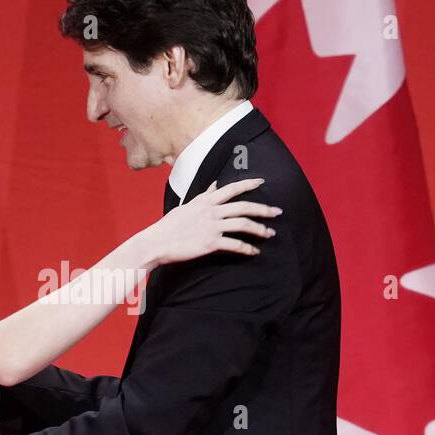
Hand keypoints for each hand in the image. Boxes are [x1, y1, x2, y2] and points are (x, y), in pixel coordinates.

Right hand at [148, 177, 279, 265]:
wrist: (156, 242)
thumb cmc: (169, 226)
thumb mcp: (186, 206)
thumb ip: (203, 196)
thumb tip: (214, 184)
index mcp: (205, 200)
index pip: (231, 188)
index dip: (248, 184)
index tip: (262, 182)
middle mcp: (211, 211)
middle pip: (244, 206)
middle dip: (263, 208)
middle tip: (278, 212)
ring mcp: (211, 226)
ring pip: (243, 224)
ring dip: (260, 229)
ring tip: (270, 233)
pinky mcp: (210, 243)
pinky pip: (235, 245)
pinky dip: (247, 249)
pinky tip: (255, 252)